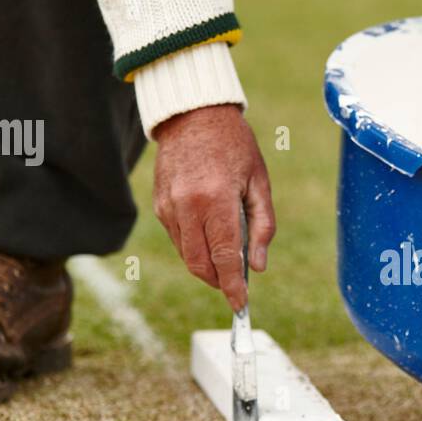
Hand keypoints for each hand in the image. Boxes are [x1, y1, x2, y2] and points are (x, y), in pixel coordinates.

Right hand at [153, 104, 274, 311]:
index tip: (241, 305)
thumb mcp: (260, 182)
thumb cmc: (235, 146)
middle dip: (219, 282)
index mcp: (217, 199)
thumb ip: (262, 227)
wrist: (193, 115)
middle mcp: (188, 206)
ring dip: (206, 268)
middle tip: (235, 285)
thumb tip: (257, 266)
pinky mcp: (159, 205)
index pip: (225, 256)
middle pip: (201, 263)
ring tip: (226, 263)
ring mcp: (169, 206)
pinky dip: (193, 248)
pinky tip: (209, 238)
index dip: (233, 286)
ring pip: (186, 255)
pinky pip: (177, 239)